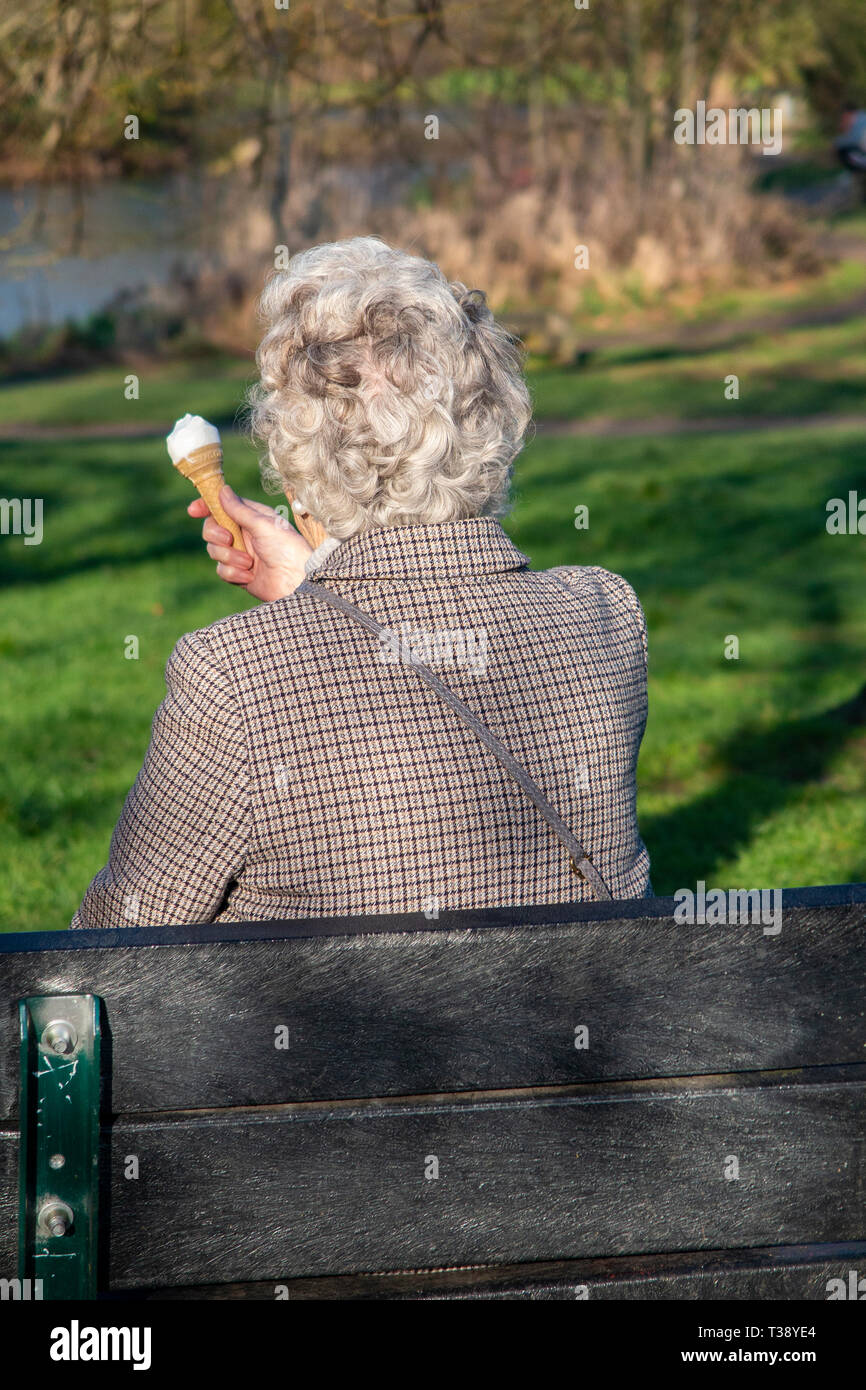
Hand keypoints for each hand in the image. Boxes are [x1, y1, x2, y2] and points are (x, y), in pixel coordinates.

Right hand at [187, 487, 313, 601]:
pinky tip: (250, 576)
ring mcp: (241, 554)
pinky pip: (222, 571)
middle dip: (216, 535)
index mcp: (251, 517)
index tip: (193, 511)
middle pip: (211, 529)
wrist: (297, 581)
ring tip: (249, 563)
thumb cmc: (287, 548)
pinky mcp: (239, 574)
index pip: (223, 507)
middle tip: (229, 539)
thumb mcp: (263, 524)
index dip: (206, 506)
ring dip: (229, 557)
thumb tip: (222, 490)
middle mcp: (244, 534)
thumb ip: (239, 509)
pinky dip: (233, 573)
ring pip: (214, 551)